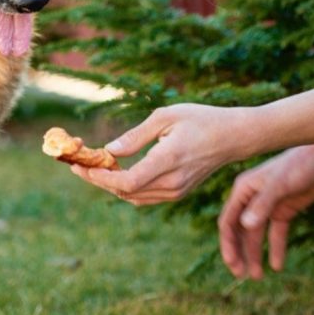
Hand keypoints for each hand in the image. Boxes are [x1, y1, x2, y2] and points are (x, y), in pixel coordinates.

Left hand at [68, 104, 251, 204]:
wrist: (236, 136)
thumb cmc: (201, 119)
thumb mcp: (166, 117)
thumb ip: (136, 136)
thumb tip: (109, 150)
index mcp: (168, 160)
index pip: (127, 181)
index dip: (100, 178)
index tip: (80, 168)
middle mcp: (173, 182)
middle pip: (126, 192)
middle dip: (98, 181)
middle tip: (77, 167)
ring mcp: (177, 191)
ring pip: (134, 197)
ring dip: (110, 185)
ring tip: (92, 168)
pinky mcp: (179, 192)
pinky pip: (145, 197)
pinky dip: (126, 188)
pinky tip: (115, 172)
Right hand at [218, 144, 313, 278]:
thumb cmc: (300, 165)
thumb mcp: (280, 185)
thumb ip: (262, 205)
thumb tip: (245, 226)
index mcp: (242, 191)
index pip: (228, 221)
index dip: (228, 243)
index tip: (232, 263)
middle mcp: (251, 199)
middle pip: (239, 231)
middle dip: (239, 253)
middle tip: (241, 276)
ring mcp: (267, 205)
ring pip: (256, 235)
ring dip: (255, 254)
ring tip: (257, 277)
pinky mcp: (284, 210)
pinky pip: (276, 234)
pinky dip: (276, 248)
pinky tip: (278, 266)